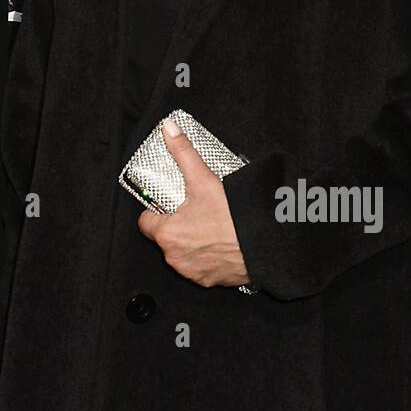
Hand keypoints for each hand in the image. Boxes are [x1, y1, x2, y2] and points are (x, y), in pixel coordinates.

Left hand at [137, 124, 251, 287]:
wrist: (264, 245)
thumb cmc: (234, 219)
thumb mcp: (204, 179)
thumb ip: (183, 152)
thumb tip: (170, 130)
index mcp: (167, 234)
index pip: (146, 222)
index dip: (157, 211)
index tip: (168, 204)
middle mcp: (175, 257)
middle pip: (165, 237)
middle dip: (177, 224)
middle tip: (194, 211)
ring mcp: (192, 271)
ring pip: (182, 252)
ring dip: (191, 241)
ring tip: (209, 225)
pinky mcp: (209, 280)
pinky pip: (200, 266)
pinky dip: (206, 256)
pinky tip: (219, 241)